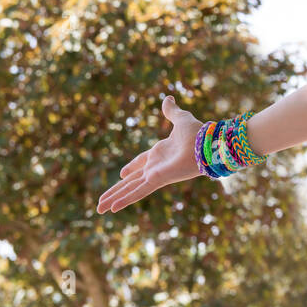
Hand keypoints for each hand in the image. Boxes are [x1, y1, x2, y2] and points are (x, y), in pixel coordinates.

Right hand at [96, 94, 204, 213]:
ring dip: (114, 198)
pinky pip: (138, 192)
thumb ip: (172, 111)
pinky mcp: (158, 181)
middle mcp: (156, 166)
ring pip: (130, 189)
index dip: (131, 167)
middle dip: (115, 190)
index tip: (122, 173)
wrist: (208, 144)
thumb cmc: (198, 133)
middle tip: (102, 201)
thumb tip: (168, 97)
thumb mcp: (181, 118)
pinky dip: (126, 199)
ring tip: (99, 209)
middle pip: (130, 181)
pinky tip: (113, 209)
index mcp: (161, 152)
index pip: (141, 162)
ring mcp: (156, 175)